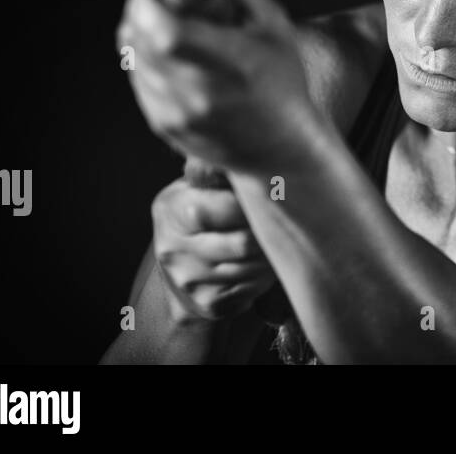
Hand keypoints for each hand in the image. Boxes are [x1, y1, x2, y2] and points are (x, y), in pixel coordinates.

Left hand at [117, 0, 321, 174]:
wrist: (282, 148)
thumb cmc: (284, 82)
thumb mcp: (276, 27)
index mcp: (227, 63)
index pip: (160, 27)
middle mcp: (195, 92)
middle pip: (136, 39)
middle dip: (139, 11)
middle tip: (158, 0)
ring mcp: (176, 113)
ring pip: (131, 59)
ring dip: (139, 35)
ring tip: (168, 28)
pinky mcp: (164, 126)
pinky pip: (136, 81)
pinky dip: (144, 62)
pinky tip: (172, 58)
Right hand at [151, 177, 276, 321]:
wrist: (184, 267)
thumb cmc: (205, 212)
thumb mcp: (201, 185)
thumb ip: (219, 171)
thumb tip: (248, 152)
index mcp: (171, 209)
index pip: (221, 207)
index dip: (253, 204)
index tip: (270, 195)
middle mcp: (173, 248)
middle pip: (242, 243)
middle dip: (268, 233)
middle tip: (284, 221)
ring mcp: (189, 280)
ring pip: (252, 268)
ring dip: (271, 254)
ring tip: (275, 240)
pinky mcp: (208, 302)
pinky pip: (252, 288)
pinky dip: (265, 275)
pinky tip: (264, 262)